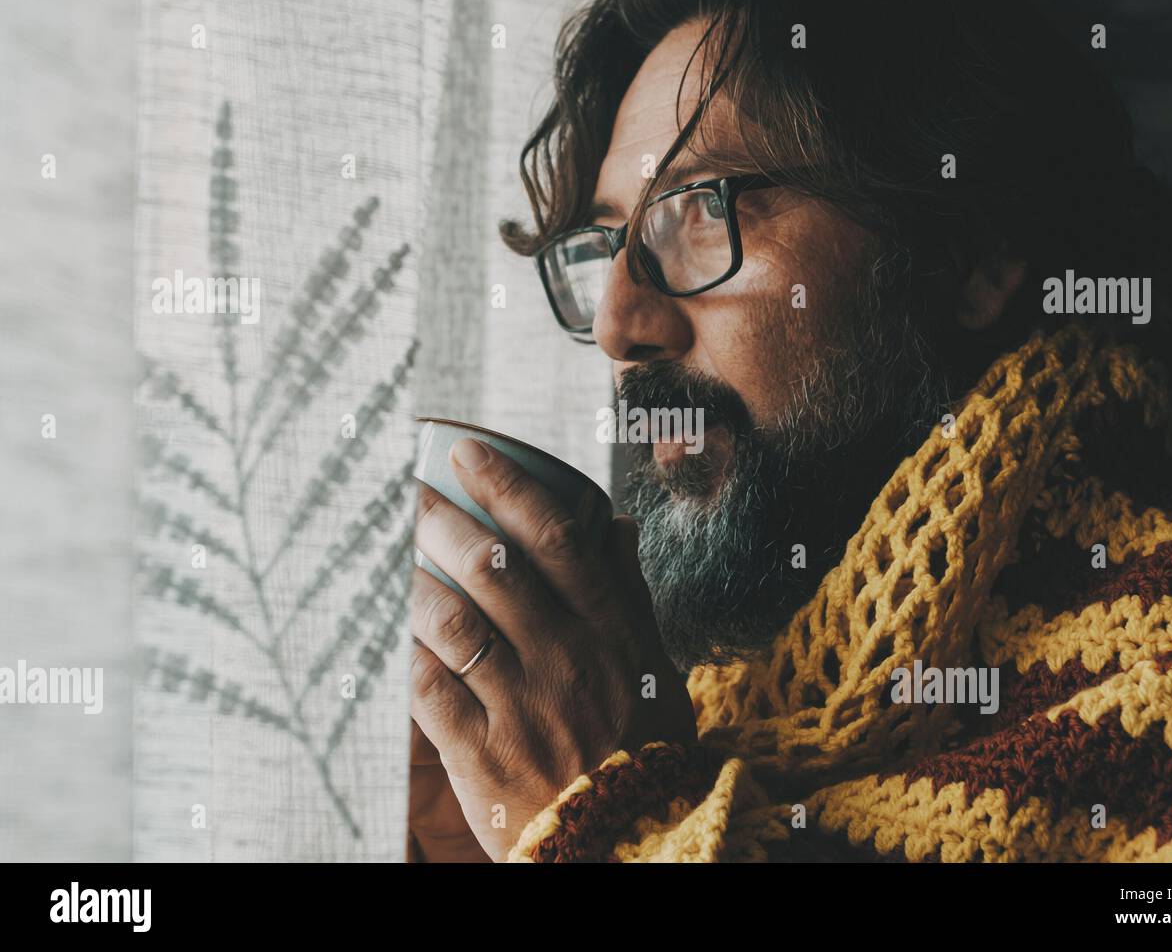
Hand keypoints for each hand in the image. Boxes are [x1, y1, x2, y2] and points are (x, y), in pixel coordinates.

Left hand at [409, 437, 695, 860]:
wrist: (633, 846)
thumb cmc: (644, 749)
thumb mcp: (655, 667)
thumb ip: (630, 593)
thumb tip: (614, 523)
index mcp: (612, 632)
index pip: (557, 540)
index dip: (507, 488)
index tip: (468, 454)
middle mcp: (566, 660)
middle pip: (492, 570)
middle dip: (440, 521)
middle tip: (407, 492)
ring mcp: (522, 708)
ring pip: (451, 623)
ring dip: (411, 578)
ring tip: (386, 551)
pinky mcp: (481, 755)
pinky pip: (427, 689)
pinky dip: (402, 651)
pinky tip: (387, 626)